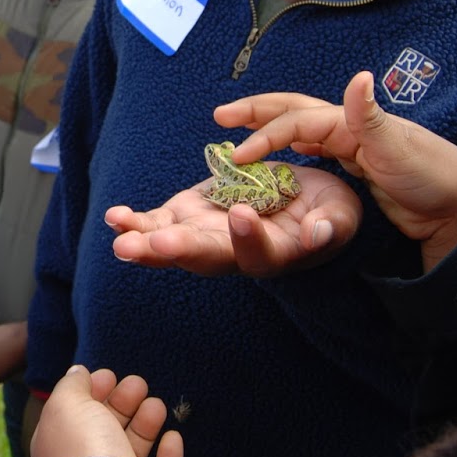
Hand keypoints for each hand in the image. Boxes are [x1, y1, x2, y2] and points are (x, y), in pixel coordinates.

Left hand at [30, 366, 183, 456]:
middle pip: (107, 428)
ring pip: (133, 450)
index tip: (110, 375)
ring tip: (157, 405)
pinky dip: (168, 455)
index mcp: (60, 446)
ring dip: (146, 423)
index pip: (76, 414)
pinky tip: (173, 437)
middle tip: (139, 384)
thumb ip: (72, 385)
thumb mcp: (67, 404)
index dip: (92, 391)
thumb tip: (78, 372)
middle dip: (123, 402)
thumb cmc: (82, 448)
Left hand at [107, 166, 360, 276]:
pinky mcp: (184, 218)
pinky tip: (116, 217)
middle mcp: (233, 252)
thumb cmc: (324, 209)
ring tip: (123, 239)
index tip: (242, 213)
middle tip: (158, 246)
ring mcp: (203, 236)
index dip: (249, 237)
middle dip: (181, 251)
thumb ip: (332, 225)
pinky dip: (134, 223)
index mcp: (273, 254)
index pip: (259, 254)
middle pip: (206, 257)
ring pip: (172, 246)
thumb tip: (320, 234)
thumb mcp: (340, 213)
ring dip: (146, 244)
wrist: (294, 198)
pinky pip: (155, 224)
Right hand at [215, 71, 456, 270]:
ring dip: (269, 126)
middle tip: (219, 116)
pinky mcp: (358, 168)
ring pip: (300, 129)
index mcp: (354, 123)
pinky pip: (314, 150)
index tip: (237, 156)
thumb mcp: (400, 149)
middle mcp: (350, 128)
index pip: (297, 122)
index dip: (264, 135)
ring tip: (239, 130)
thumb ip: (371, 117)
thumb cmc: (435, 178)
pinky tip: (283, 156)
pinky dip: (291, 147)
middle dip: (256, 111)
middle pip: (294, 112)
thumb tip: (356, 78)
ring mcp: (354, 147)